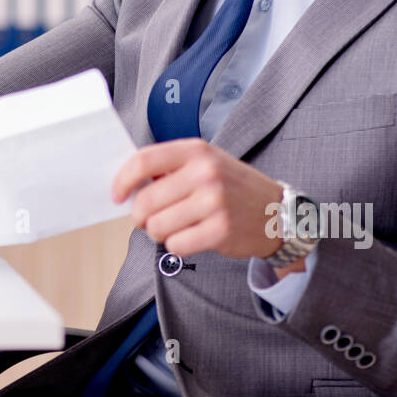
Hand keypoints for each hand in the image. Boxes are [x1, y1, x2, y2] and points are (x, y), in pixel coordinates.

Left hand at [112, 138, 294, 268]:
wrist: (279, 211)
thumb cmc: (232, 186)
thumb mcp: (206, 162)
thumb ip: (169, 168)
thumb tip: (127, 186)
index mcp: (196, 151)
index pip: (143, 161)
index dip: (122, 181)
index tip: (117, 195)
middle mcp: (205, 173)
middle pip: (145, 201)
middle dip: (140, 216)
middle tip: (150, 219)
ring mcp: (214, 202)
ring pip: (157, 227)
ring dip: (160, 233)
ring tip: (177, 227)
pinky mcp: (220, 230)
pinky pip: (175, 245)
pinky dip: (178, 245)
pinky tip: (192, 237)